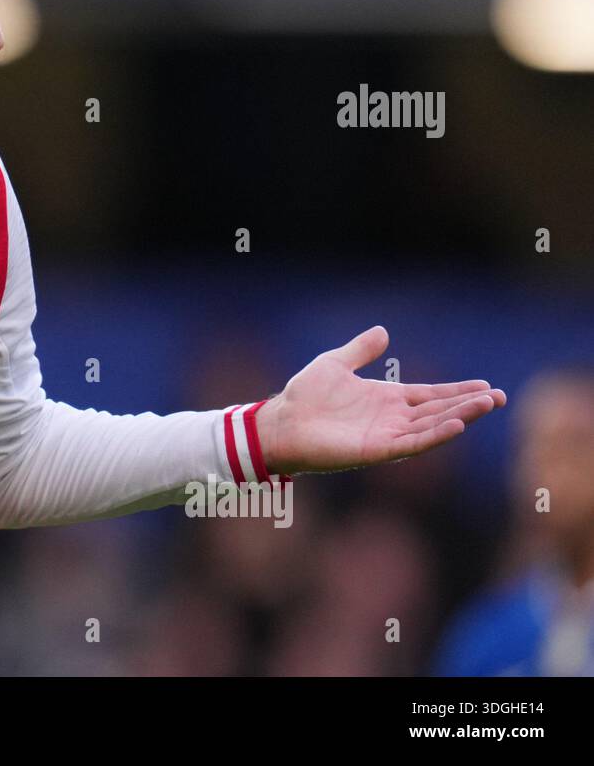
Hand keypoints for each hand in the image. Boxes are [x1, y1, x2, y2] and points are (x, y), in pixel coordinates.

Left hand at [256, 325, 505, 475]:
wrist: (281, 422)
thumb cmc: (305, 396)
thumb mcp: (335, 363)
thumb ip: (360, 350)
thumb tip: (383, 331)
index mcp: (387, 399)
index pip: (431, 395)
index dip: (458, 391)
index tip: (487, 386)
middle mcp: (392, 418)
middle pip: (439, 410)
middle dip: (469, 404)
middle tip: (500, 397)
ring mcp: (387, 435)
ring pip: (432, 426)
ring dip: (460, 416)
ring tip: (487, 405)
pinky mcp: (376, 450)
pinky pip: (412, 444)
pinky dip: (435, 435)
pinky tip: (456, 425)